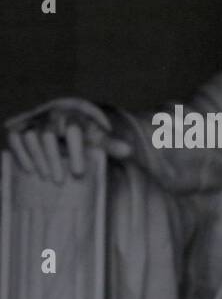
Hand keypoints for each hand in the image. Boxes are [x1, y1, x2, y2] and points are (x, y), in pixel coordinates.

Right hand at [3, 97, 130, 182]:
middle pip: (48, 135)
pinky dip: (21, 153)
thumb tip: (128, 151)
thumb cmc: (85, 133)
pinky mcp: (21, 129)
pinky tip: (29, 170)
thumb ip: (111, 144)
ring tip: (47, 177)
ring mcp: (35, 122)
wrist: (64, 119)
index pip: (73, 130)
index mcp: (73, 118)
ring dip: (37, 158)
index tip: (79, 172)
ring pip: (31, 136)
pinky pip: (16, 138)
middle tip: (60, 181)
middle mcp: (51, 117)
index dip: (75, 151)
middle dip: (53, 158)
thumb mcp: (98, 138)